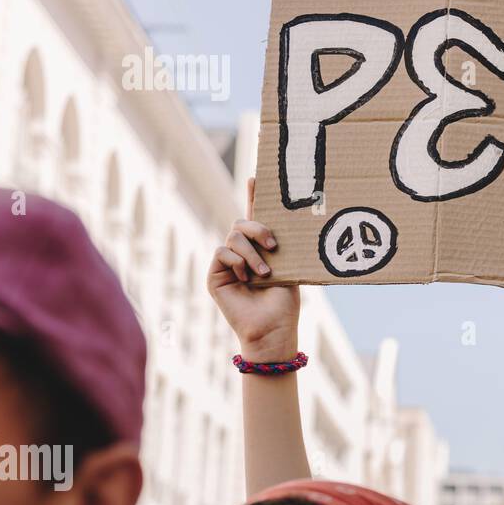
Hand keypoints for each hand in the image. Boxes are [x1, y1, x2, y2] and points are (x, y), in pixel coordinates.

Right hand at [206, 177, 300, 360]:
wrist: (273, 328)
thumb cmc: (285, 302)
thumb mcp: (288, 267)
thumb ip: (278, 245)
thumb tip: (281, 223)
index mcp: (262, 249)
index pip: (255, 218)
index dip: (255, 196)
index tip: (258, 176)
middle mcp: (243, 253)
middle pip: (241, 222)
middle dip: (258, 228)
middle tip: (274, 244)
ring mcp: (227, 264)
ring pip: (233, 237)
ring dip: (252, 253)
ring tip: (264, 273)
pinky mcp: (215, 274)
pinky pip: (222, 252)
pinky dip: (237, 261)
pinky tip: (247, 277)